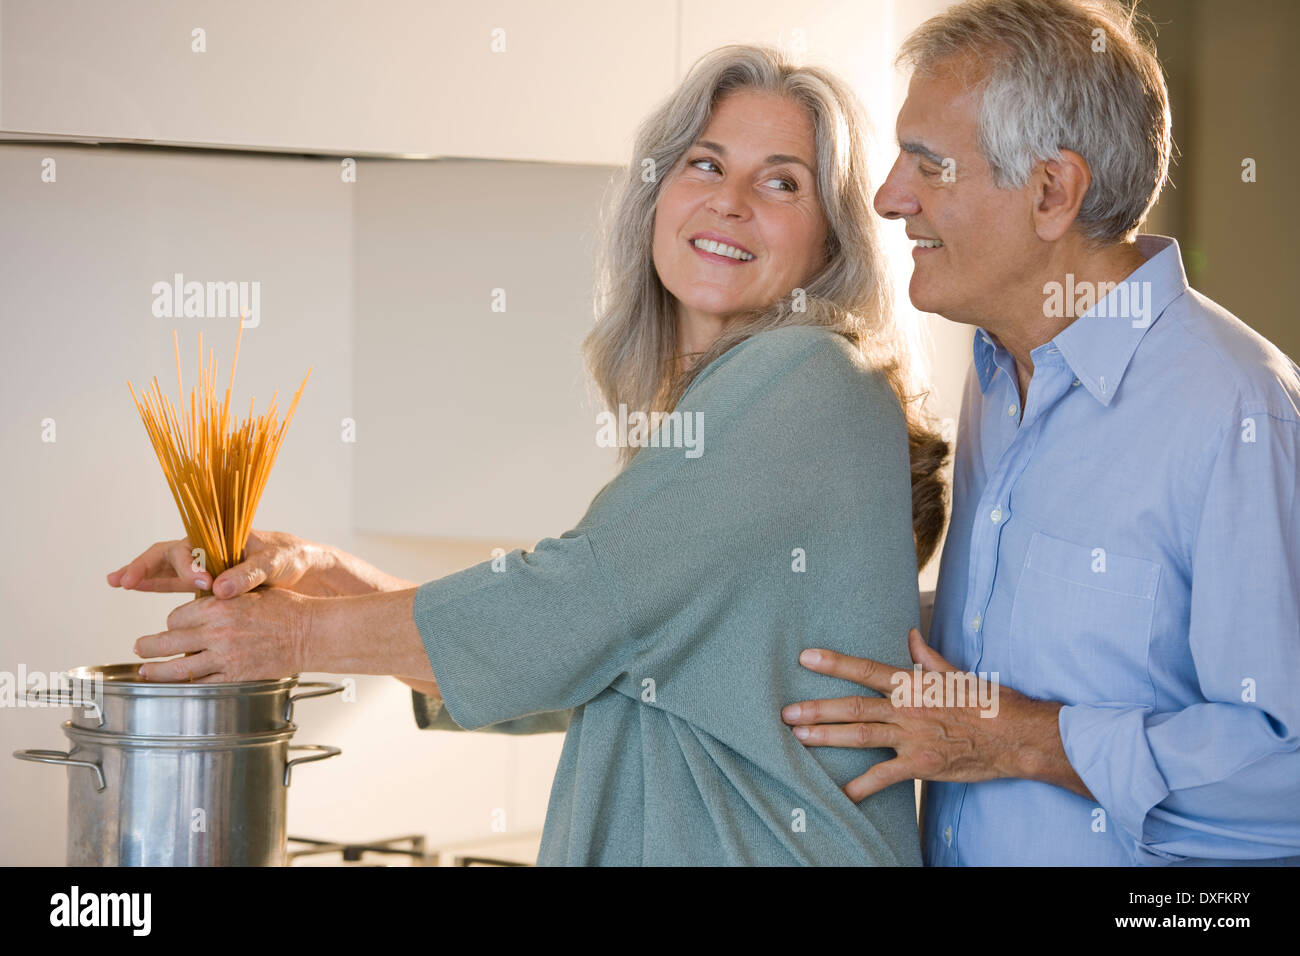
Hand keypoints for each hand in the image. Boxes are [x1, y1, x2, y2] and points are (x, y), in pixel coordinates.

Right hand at [109, 530, 327, 597]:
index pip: (190, 548)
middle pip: (167, 554)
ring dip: (141, 574)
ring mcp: (205, 567)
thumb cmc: (290, 558)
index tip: (202, 585)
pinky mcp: (207, 584)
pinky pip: (174, 583)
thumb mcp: (275, 562)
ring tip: (115, 581)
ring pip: (165, 568)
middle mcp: (208, 549)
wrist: (304, 570)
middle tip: (122, 580)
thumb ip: (249, 574)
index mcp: (222, 538)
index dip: (188, 566)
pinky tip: (133, 588)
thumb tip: (219, 591)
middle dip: (143, 565)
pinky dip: (154, 585)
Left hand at [132, 587, 314, 681]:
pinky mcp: (236, 675)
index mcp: (219, 606)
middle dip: (148, 645)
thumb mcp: (250, 591)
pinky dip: (185, 684)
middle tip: (139, 646)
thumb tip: (200, 604)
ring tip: (144, 670)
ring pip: (178, 668)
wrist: (310, 632)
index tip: (173, 623)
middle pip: (168, 640)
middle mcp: (217, 632)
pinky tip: (175, 685)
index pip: (176, 616)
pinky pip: (201, 683)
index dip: (171, 620)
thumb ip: (222, 598)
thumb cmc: (285, 608)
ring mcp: (225, 657)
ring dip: (156, 670)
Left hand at [781, 628, 1088, 801]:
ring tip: (798, 738)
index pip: (866, 670)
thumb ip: (928, 657)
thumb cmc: (989, 703)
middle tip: (786, 712)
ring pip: (861, 734)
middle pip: (854, 705)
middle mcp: (908, 708)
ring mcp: (913, 736)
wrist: (1017, 736)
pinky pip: (884, 776)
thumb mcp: (957, 674)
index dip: (835, 663)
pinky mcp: (921, 763)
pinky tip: (840, 794)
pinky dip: (861, 787)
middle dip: (817, 708)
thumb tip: (910, 635)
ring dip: (827, 737)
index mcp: (914, 684)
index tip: (805, 657)